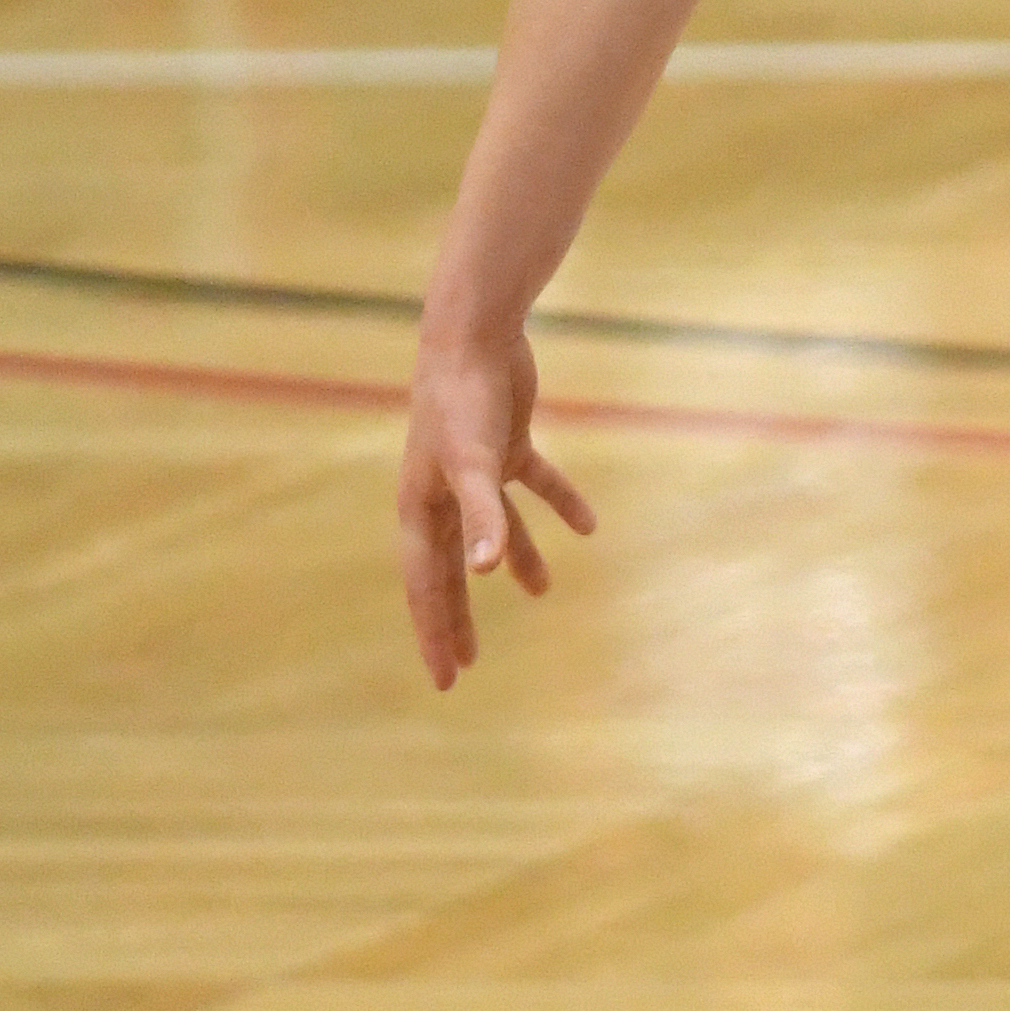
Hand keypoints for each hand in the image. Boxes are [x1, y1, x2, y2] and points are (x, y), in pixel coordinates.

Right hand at [397, 323, 600, 687]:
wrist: (474, 332)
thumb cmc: (463, 399)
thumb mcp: (474, 464)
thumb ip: (482, 518)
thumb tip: (486, 573)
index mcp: (421, 506)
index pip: (427, 585)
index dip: (435, 632)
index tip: (447, 679)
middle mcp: (442, 492)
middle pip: (452, 567)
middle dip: (459, 616)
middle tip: (468, 664)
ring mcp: (475, 468)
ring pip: (494, 529)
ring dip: (518, 559)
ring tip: (543, 591)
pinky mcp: (506, 443)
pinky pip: (533, 483)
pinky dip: (558, 503)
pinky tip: (588, 526)